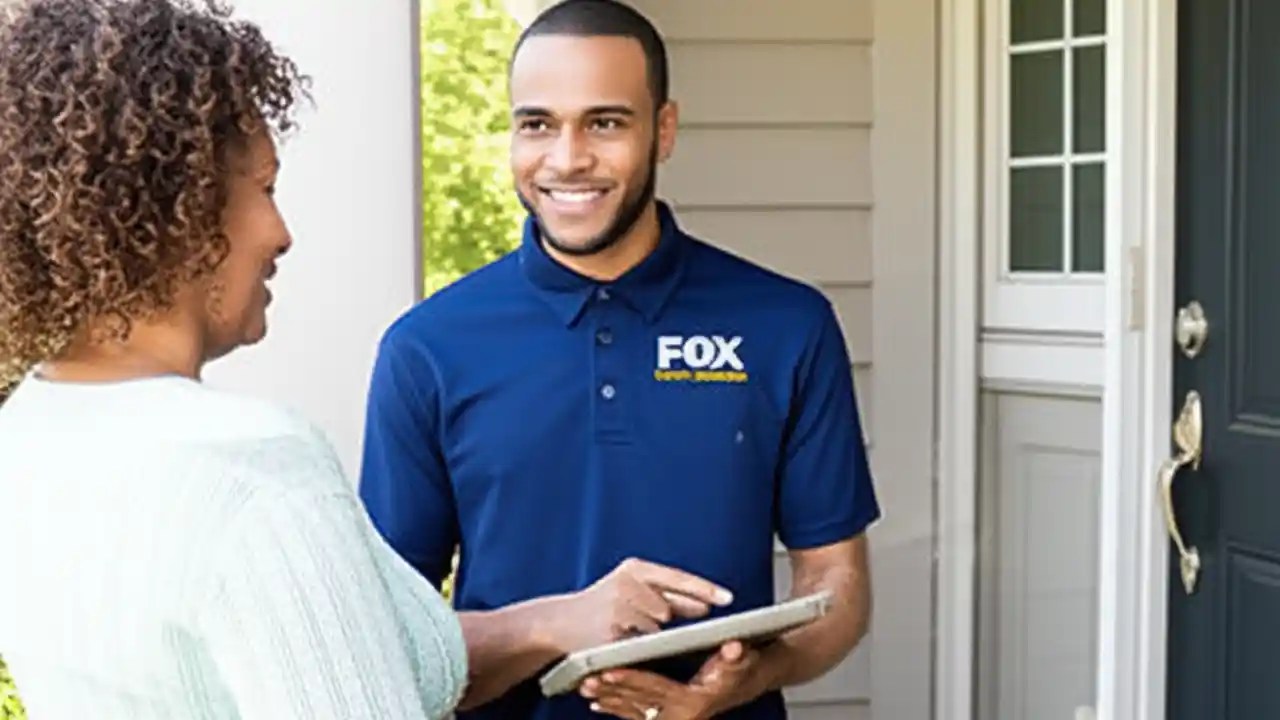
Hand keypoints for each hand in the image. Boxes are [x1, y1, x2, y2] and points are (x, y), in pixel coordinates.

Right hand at [549, 558, 733, 653]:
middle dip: (666, 617)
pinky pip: (639, 642)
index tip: (729, 598)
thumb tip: (706, 604)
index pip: (678, 578)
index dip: (705, 589)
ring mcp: (617, 608)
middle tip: (650, 615)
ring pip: (655, 627)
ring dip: (647, 631)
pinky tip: (618, 635)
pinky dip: (635, 642)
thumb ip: (670, 596)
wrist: (561, 621)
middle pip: (668, 608)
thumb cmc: (606, 604)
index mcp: (635, 568)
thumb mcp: (636, 589)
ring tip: (623, 624)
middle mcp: (626, 583)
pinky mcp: (609, 632)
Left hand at [579, 641, 762, 718]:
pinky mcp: (667, 716)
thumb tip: (733, 647)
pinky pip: (637, 715)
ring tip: (584, 686)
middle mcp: (681, 715)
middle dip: (611, 691)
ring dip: (609, 700)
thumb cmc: (741, 667)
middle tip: (586, 679)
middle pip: (638, 702)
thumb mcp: (743, 659)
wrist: (746, 683)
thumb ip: (736, 655)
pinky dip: (617, 708)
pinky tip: (598, 702)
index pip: (656, 689)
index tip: (609, 670)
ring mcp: (672, 718)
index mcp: (694, 702)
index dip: (632, 679)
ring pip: (633, 711)